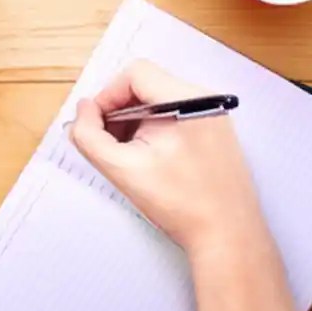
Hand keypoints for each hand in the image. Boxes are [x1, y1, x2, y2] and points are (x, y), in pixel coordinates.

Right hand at [70, 60, 269, 256]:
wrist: (228, 237)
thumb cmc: (180, 205)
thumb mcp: (120, 169)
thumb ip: (89, 135)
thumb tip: (83, 111)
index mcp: (185, 101)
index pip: (135, 73)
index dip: (107, 95)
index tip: (96, 125)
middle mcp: (205, 101)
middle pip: (147, 85)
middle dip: (119, 111)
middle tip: (110, 145)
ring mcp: (215, 116)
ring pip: (159, 101)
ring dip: (135, 122)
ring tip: (131, 156)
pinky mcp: (217, 132)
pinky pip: (177, 116)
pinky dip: (155, 130)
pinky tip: (152, 161)